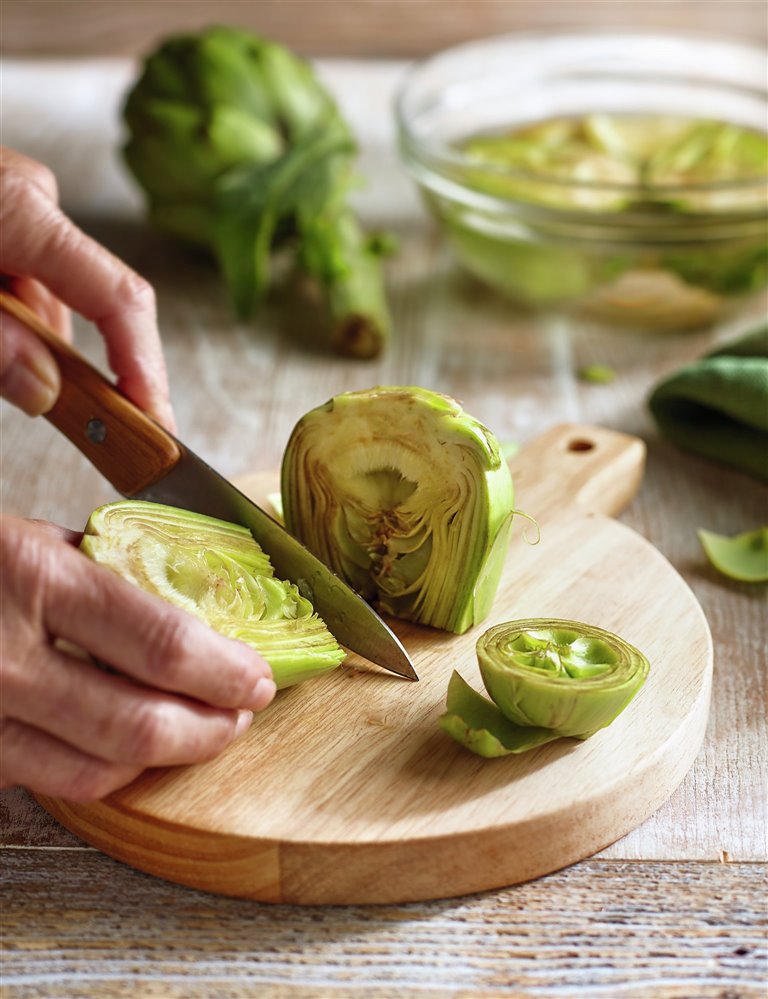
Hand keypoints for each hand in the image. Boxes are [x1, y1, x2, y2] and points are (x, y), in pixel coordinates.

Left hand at [0, 146, 174, 429]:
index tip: (154, 426)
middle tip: (52, 411)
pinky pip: (26, 280)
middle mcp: (34, 202)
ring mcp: (18, 203)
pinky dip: (11, 318)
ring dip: (25, 342)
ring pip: (50, 300)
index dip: (146, 370)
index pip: (122, 300)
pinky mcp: (2, 210)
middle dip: (68, 367)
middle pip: (86, 307)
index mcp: (24, 212)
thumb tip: (45, 391)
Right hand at [1, 517, 276, 801]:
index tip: (258, 677)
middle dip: (211, 728)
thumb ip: (102, 573)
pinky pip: (48, 778)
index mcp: (33, 580)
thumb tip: (187, 608)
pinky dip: (105, 768)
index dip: (225, 671)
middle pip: (138, 725)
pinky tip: (129, 743)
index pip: (161, 645)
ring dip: (166, 757)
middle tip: (242, 713)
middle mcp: (2, 659)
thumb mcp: (26, 537)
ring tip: (200, 731)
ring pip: (97, 772)